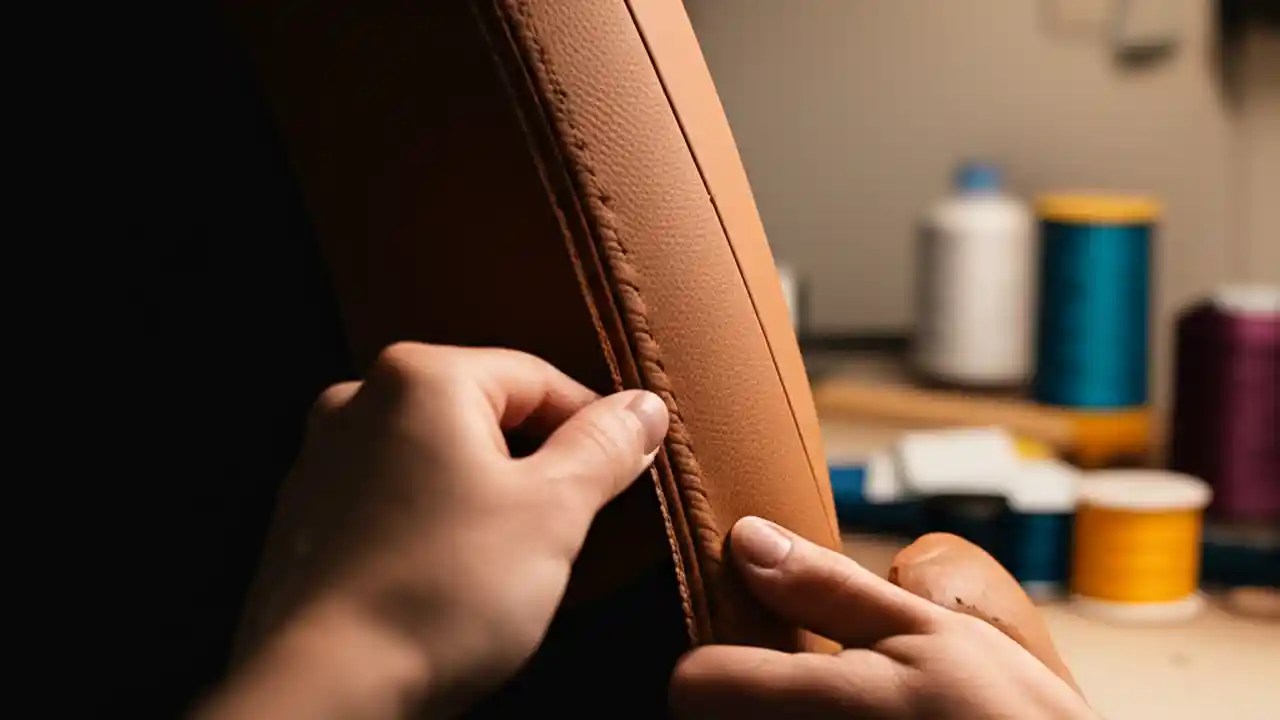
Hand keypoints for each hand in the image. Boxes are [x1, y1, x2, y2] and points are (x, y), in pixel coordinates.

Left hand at [203, 343, 668, 717]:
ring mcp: (323, 461)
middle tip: (572, 526)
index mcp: (419, 378)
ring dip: (487, 497)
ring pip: (439, 459)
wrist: (326, 695)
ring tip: (514, 562)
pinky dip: (436, 524)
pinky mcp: (306, 520)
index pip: (537, 377)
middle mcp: (359, 401)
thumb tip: (642, 407)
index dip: (593, 425)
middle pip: (484, 413)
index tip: (625, 473)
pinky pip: (396, 500)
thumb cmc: (441, 593)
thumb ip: (603, 448)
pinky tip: (455, 578)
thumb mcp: (553, 514)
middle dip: (537, 464)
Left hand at [670, 517, 1095, 718]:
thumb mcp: (931, 635)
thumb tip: (746, 538)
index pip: (691, 683)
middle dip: (747, 693)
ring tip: (847, 713)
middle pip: (709, 718)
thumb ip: (828, 589)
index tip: (753, 652)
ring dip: (774, 716)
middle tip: (815, 684)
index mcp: (816, 705)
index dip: (714, 661)